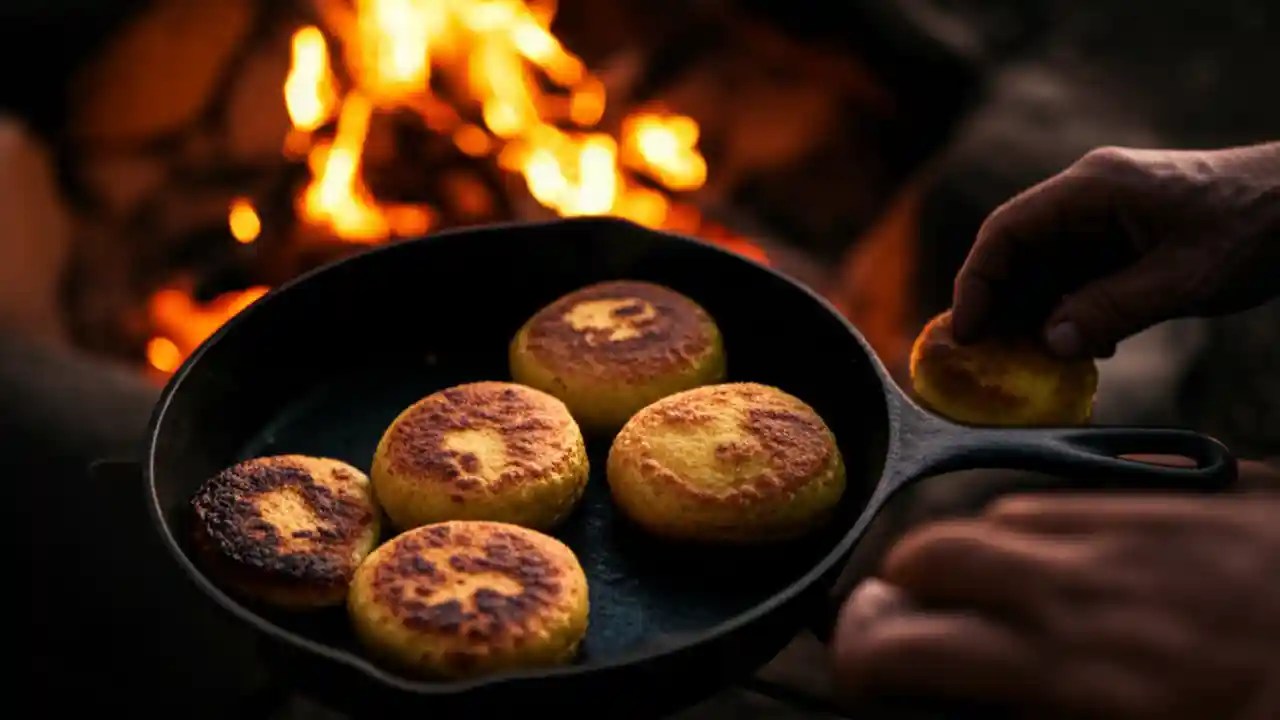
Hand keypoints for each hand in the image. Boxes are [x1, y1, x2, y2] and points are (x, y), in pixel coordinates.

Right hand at [830, 493, 1279, 718]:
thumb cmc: (1269, 698)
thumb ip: (1039, 710)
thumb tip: (982, 705)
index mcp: (1069, 671)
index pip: (901, 641)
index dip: (858, 654)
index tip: (862, 669)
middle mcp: (1080, 588)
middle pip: (929, 555)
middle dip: (902, 592)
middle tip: (919, 629)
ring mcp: (1126, 530)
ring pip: (995, 516)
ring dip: (974, 556)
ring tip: (996, 597)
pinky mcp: (1171, 498)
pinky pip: (1066, 496)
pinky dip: (1042, 526)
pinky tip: (1069, 560)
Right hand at [951, 142, 1279, 357]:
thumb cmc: (1255, 226)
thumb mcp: (1184, 279)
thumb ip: (1112, 309)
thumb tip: (1050, 344)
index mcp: (1092, 188)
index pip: (1006, 232)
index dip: (976, 284)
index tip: (966, 335)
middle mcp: (1088, 198)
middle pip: (1018, 253)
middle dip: (1000, 307)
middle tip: (988, 362)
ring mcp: (1106, 218)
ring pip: (1046, 268)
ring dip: (1036, 316)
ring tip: (1032, 366)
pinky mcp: (1125, 239)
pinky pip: (1078, 276)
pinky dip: (1071, 313)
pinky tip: (1086, 348)